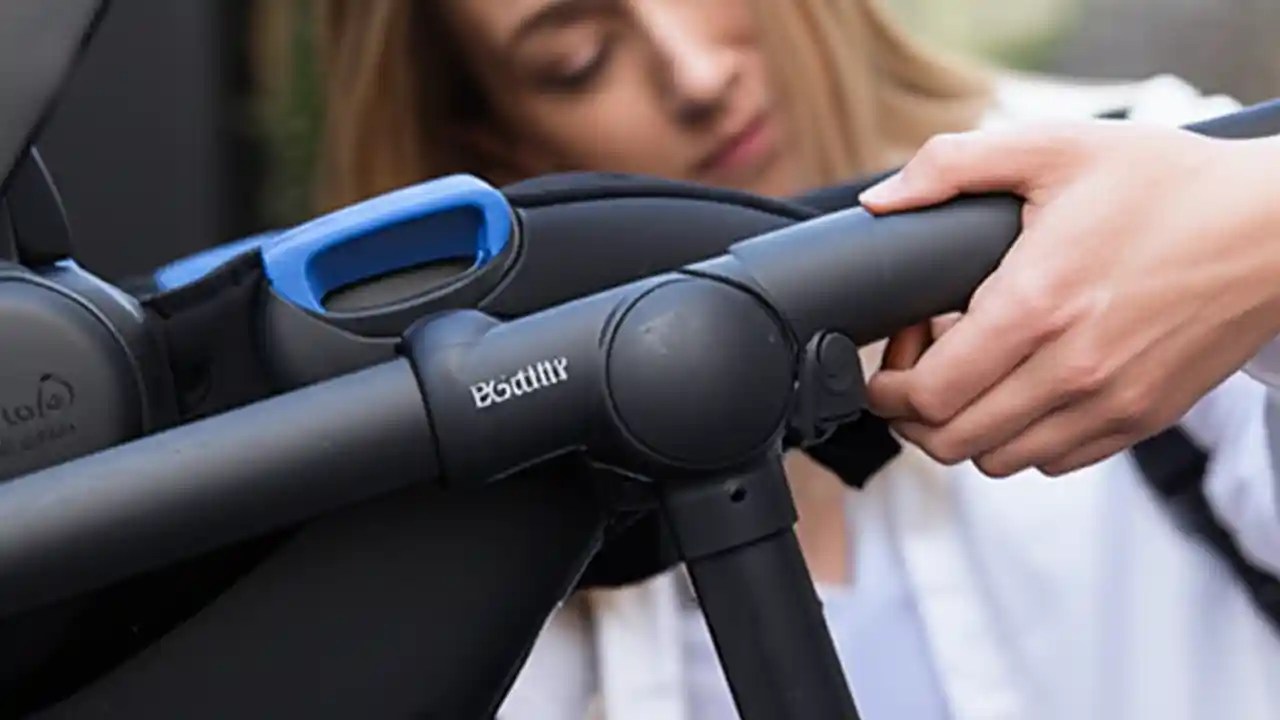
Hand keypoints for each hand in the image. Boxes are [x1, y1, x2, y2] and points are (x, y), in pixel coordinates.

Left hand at [859, 121, 1279, 476]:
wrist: (1276, 228)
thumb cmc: (1168, 184)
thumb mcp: (1054, 148)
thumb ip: (952, 166)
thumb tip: (879, 202)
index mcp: (1036, 306)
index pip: (925, 396)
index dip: (886, 384)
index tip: (897, 346)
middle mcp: (1070, 369)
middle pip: (947, 441)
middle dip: (911, 410)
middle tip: (923, 359)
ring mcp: (1110, 404)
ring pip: (995, 460)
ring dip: (964, 425)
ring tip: (975, 370)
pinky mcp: (1141, 419)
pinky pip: (1051, 460)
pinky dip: (1019, 435)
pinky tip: (1024, 382)